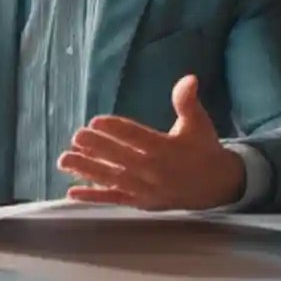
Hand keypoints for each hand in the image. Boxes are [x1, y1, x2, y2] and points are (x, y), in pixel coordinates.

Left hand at [57, 75, 245, 210]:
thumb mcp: (199, 123)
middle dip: (97, 148)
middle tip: (76, 136)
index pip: (138, 137)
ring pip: (112, 179)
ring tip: (64, 160)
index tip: (96, 120)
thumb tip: (189, 78)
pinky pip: (114, 199)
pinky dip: (93, 197)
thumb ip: (187, 102)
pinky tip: (71, 192)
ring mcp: (145, 189)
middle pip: (121, 158)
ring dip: (87, 170)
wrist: (216, 186)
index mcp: (167, 149)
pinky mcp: (140, 202)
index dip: (116, 129)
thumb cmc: (202, 148)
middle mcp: (154, 171)